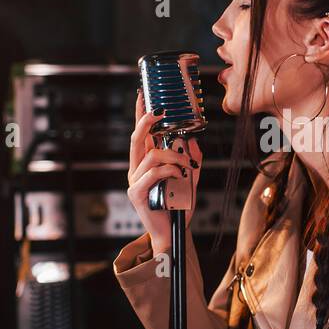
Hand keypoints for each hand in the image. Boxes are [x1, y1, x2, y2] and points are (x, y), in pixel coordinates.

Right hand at [126, 88, 201, 256]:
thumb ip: (192, 161)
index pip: (141, 134)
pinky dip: (169, 170)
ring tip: (185, 164)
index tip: (143, 94)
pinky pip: (152, 174)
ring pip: (150, 155)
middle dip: (147, 120)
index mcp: (146, 163)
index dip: (140, 113)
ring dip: (172, 155)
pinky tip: (179, 175)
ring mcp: (135, 181)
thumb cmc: (178, 207)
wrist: (174, 234)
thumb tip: (194, 141)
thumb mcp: (190, 180)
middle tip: (161, 109)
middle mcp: (137, 169)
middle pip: (137, 138)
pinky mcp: (137, 193)